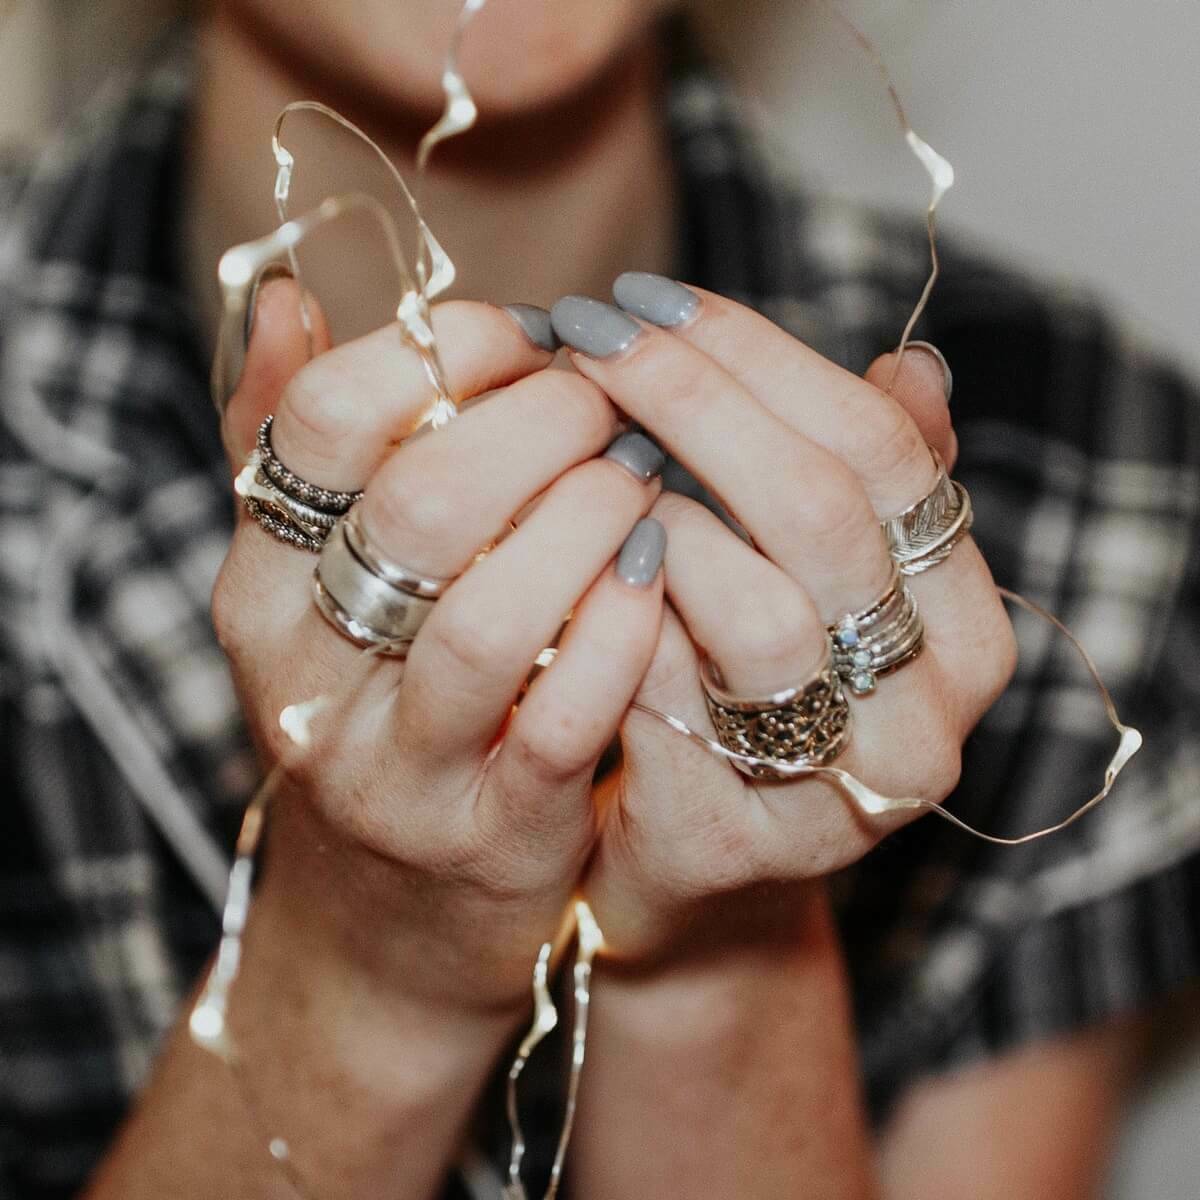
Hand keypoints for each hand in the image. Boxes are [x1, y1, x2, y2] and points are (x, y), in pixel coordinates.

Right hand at [214, 281, 665, 1015]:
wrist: (387, 916)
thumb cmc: (373, 707)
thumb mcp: (311, 585)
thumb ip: (293, 445)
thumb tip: (286, 294)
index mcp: (257, 584)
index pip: (323, 422)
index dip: (444, 352)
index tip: (530, 334)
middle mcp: (304, 675)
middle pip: (421, 506)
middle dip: (541, 425)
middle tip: (611, 400)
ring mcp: (396, 767)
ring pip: (493, 618)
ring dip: (590, 521)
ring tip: (643, 475)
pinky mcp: (490, 834)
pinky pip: (565, 719)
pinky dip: (622, 632)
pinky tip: (658, 574)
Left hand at [549, 279, 1016, 961]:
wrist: (701, 856)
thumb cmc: (752, 688)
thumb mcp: (817, 580)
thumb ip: (865, 481)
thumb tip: (913, 363)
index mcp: (965, 618)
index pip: (881, 446)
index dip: (757, 357)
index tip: (648, 298)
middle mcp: (932, 708)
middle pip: (821, 511)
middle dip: (689, 403)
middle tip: (590, 339)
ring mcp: (844, 789)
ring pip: (757, 614)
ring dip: (653, 518)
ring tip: (579, 460)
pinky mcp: (735, 842)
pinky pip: (660, 704)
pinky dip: (605, 621)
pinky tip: (553, 560)